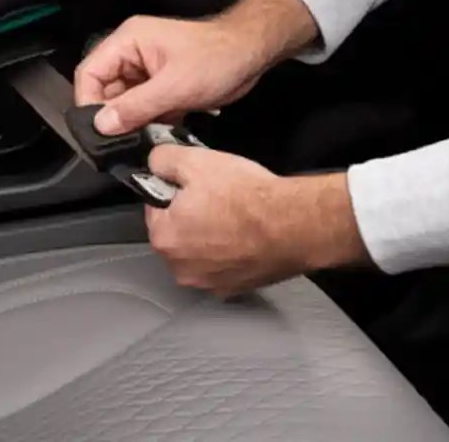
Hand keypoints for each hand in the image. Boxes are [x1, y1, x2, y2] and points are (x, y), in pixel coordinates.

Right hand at [74, 0, 318, 134]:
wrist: (252, 53)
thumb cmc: (219, 57)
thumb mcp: (175, 86)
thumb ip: (135, 107)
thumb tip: (102, 125)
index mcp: (128, 42)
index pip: (90, 73)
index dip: (88, 103)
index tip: (95, 131)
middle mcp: (132, 54)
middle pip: (104, 90)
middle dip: (112, 117)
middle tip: (119, 142)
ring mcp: (146, 71)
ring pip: (124, 104)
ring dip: (132, 123)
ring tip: (143, 138)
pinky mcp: (161, 86)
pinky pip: (143, 109)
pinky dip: (149, 123)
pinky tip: (160, 133)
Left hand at [145, 145, 368, 296]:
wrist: (294, 224)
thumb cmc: (247, 197)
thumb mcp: (196, 161)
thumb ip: (163, 160)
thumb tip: (154, 163)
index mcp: (164, 238)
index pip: (155, 208)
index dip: (174, 192)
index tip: (194, 186)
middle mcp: (180, 268)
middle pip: (176, 233)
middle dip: (190, 215)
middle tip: (217, 198)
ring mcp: (207, 283)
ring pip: (198, 252)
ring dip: (209, 236)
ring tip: (234, 216)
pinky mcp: (233, 289)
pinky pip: (222, 266)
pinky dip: (229, 253)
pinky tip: (245, 236)